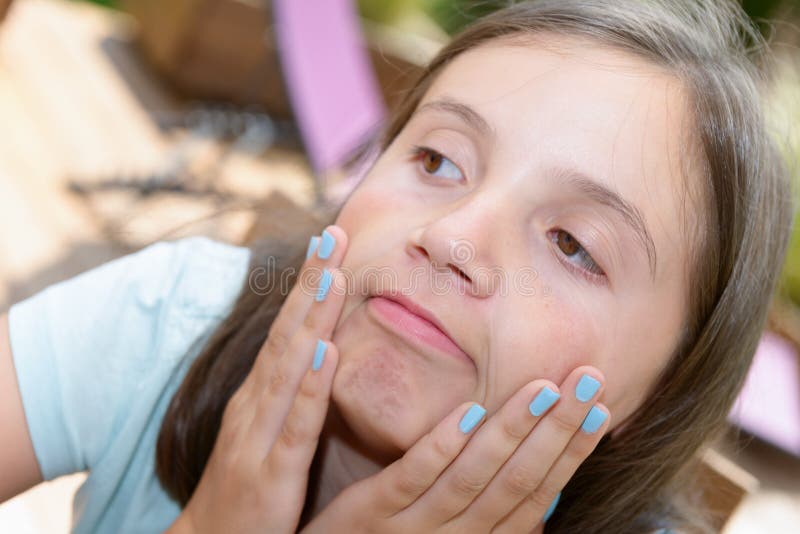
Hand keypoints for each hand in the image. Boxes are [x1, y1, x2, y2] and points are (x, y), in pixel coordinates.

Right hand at [173, 226, 348, 533]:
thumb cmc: (246, 482)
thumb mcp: (269, 427)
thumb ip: (292, 389)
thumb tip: (320, 346)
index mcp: (262, 391)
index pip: (287, 327)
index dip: (308, 282)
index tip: (330, 239)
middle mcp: (256, 402)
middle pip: (288, 332)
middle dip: (311, 281)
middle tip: (333, 232)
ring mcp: (260, 434)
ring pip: (290, 367)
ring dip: (311, 318)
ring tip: (332, 275)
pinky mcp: (273, 472)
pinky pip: (297, 424)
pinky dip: (311, 386)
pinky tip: (327, 353)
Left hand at [301, 366, 609, 532]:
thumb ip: (488, 512)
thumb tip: (544, 486)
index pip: (534, 496)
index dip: (571, 453)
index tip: (601, 409)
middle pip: (516, 483)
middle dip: (558, 432)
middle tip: (590, 379)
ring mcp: (413, 528)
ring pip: (474, 479)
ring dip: (512, 432)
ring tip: (545, 387)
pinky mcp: (371, 514)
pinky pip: (412, 479)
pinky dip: (444, 447)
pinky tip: (470, 412)